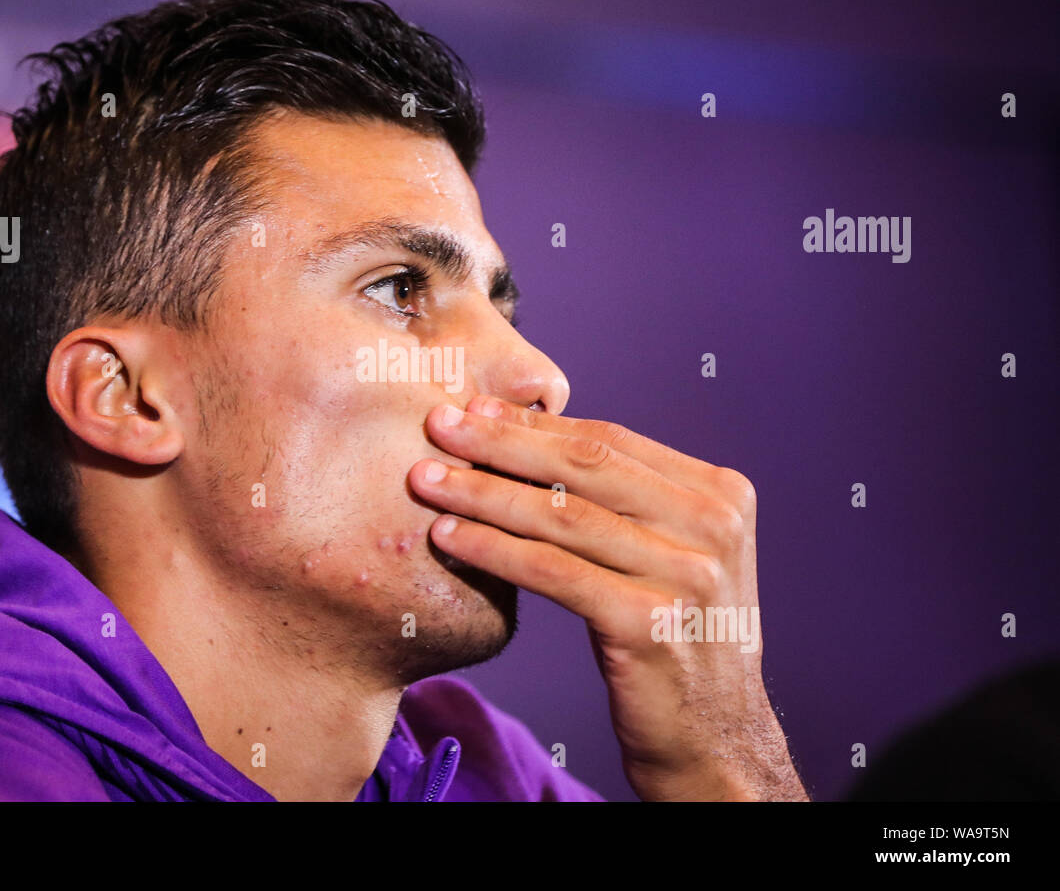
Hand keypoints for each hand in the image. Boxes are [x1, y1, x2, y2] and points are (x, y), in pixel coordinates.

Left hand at [408, 395, 807, 800]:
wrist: (714, 738)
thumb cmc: (672, 639)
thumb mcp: (669, 556)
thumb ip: (629, 503)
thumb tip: (531, 440)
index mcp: (720, 495)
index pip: (611, 442)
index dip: (536, 424)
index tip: (476, 409)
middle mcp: (713, 526)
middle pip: (585, 467)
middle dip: (502, 442)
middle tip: (437, 424)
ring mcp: (687, 574)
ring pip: (561, 516)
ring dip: (483, 493)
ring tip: (427, 480)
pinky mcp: (649, 622)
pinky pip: (552, 573)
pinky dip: (493, 549)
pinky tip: (448, 537)